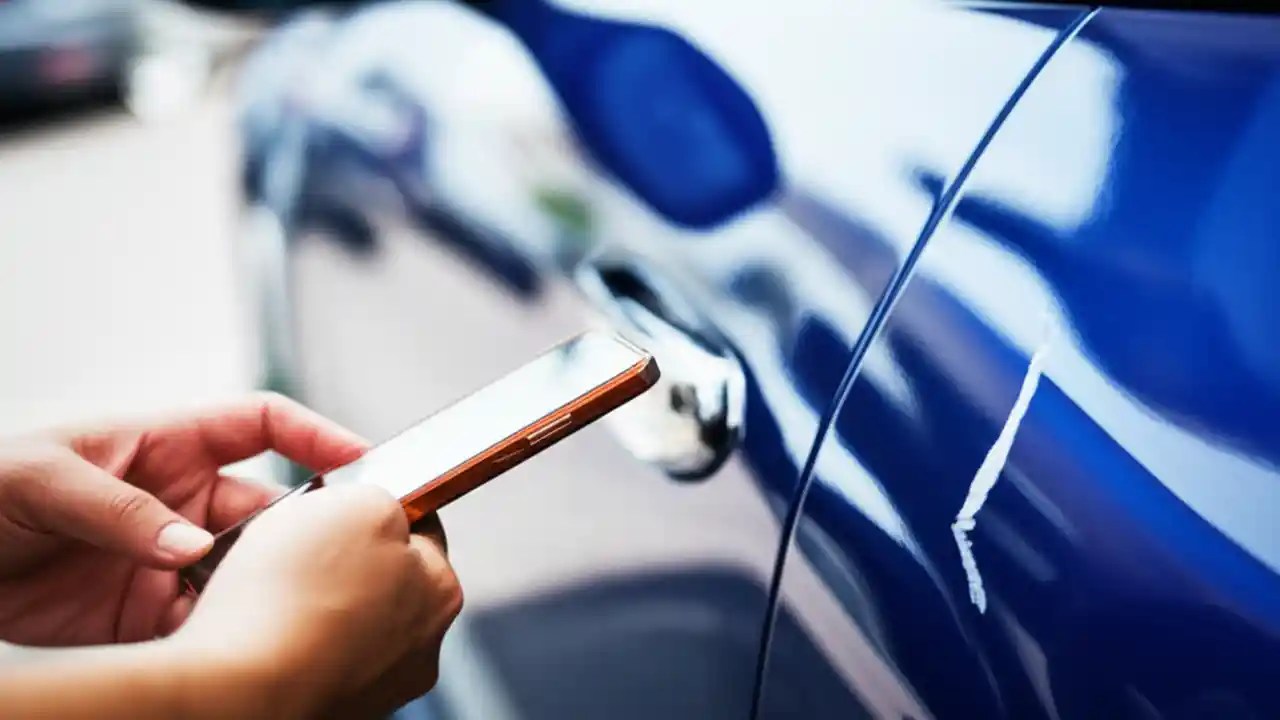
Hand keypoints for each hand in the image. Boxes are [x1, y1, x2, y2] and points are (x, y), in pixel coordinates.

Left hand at [0, 393, 367, 646]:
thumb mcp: (42, 477)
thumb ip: (120, 509)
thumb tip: (190, 548)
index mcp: (166, 445)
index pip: (262, 424)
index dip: (316, 434)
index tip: (361, 457)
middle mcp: (180, 501)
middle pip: (269, 509)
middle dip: (304, 530)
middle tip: (328, 554)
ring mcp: (169, 558)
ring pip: (248, 572)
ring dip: (264, 588)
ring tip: (275, 606)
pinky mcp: (148, 613)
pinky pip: (206, 623)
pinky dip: (224, 636)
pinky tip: (230, 644)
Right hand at [173, 483, 462, 718]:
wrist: (239, 688)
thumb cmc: (300, 596)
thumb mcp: (362, 502)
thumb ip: (386, 500)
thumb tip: (383, 509)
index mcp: (441, 592)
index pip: (421, 532)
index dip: (378, 509)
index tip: (343, 504)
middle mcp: (418, 647)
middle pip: (381, 577)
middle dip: (343, 557)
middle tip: (299, 544)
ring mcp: (373, 684)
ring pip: (341, 618)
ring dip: (311, 600)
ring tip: (271, 589)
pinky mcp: (325, 705)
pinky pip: (305, 654)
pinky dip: (286, 638)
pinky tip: (263, 629)